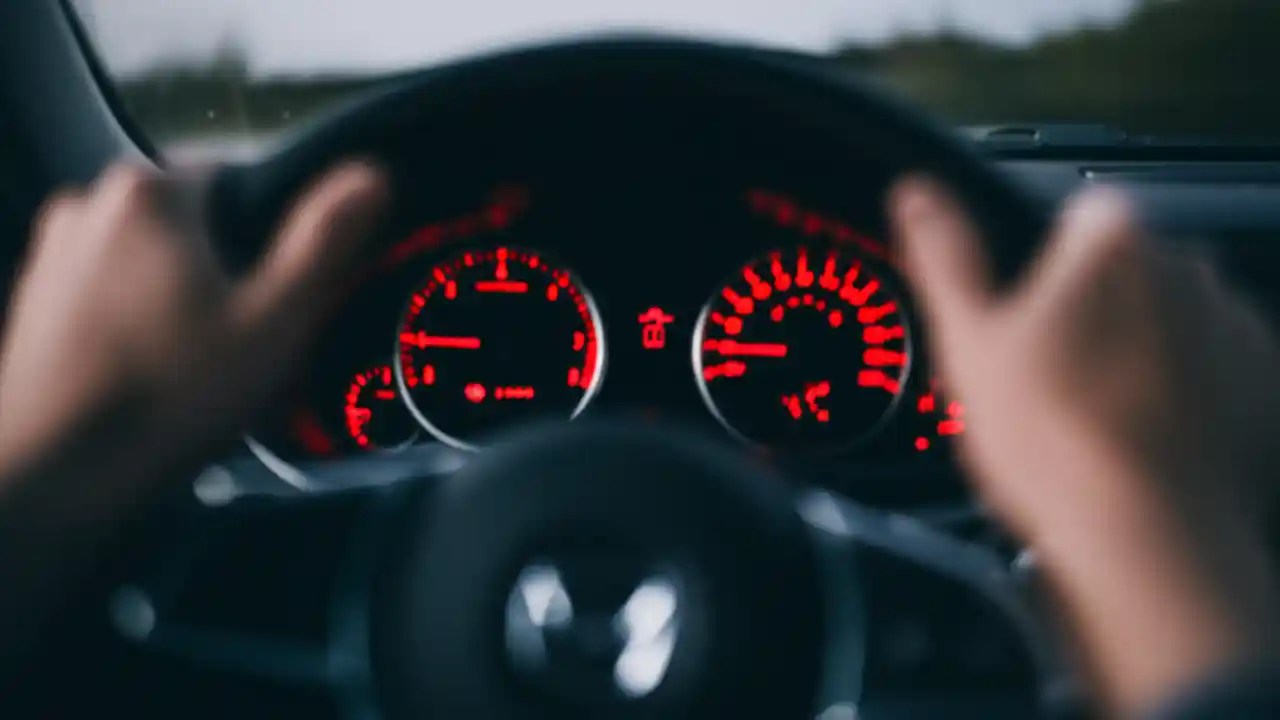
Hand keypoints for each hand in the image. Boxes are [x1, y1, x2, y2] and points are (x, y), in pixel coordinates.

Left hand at [0, 161, 386, 666]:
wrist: (50, 480)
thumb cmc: (168, 401)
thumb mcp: (273, 323)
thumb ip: (325, 242)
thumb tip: (371, 175)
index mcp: (151, 192)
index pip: (243, 181)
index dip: (275, 241)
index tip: (279, 300)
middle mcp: (89, 203)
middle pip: (199, 224)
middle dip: (228, 275)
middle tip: (244, 346)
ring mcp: (53, 254)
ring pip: (155, 262)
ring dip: (184, 301)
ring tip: (199, 370)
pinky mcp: (35, 302)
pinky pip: (114, 295)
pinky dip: (141, 325)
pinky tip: (154, 378)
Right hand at [890, 179, 1279, 714]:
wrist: (1143, 539)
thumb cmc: (1053, 440)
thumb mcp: (969, 341)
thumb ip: (945, 253)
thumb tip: (916, 193)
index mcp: (1113, 238)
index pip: (1075, 217)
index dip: (1042, 267)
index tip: (1025, 318)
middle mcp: (1188, 267)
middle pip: (1123, 272)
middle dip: (1092, 310)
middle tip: (1049, 379)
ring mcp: (1235, 326)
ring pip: (1168, 322)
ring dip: (1138, 351)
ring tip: (1092, 420)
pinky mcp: (1264, 384)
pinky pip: (1212, 371)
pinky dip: (1183, 393)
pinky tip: (1139, 438)